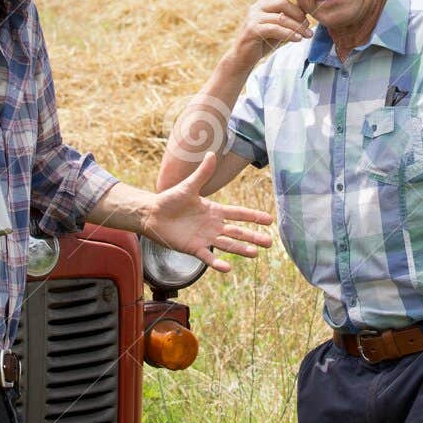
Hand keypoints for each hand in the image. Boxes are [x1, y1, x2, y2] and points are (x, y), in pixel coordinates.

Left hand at [142, 151, 273, 272]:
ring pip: (227, 244)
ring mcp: (205, 238)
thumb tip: (212, 153)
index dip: (253, 216)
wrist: (152, 214)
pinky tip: (228, 268)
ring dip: (241, 249)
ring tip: (255, 253)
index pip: (239, 214)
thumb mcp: (188, 186)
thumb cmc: (170, 199)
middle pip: (238, 232)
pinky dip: (217, 263)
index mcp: (214, 210)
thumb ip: (202, 173)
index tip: (269, 220)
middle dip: (254, 236)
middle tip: (270, 242)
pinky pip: (208, 257)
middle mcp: (213, 226)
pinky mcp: (193, 248)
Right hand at [231, 0, 309, 65]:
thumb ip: (289, 20)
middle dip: (298, 15)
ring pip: (281, 17)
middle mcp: (257, 6)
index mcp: (263, 3)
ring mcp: (253, 17)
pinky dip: (289, 34)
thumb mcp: (279, 29)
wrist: (243, 58)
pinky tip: (297, 40)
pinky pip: (276, 28)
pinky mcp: (252, 29)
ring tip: (306, 36)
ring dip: (297, 28)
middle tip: (309, 27)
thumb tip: (307, 18)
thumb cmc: (263, 43)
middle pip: (283, 2)